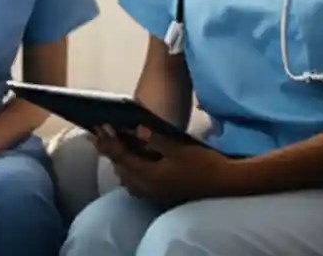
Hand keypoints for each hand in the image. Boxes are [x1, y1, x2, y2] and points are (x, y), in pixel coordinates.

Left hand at [93, 125, 239, 207]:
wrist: (224, 182)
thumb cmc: (203, 163)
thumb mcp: (178, 147)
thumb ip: (155, 139)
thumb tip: (135, 128)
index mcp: (149, 175)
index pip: (122, 157)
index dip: (109, 142)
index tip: (99, 127)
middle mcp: (147, 187)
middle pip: (120, 169)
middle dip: (109, 151)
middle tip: (99, 135)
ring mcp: (154, 193)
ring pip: (127, 178)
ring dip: (118, 162)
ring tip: (111, 147)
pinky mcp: (161, 194)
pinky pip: (136, 185)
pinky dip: (129, 172)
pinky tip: (131, 165)